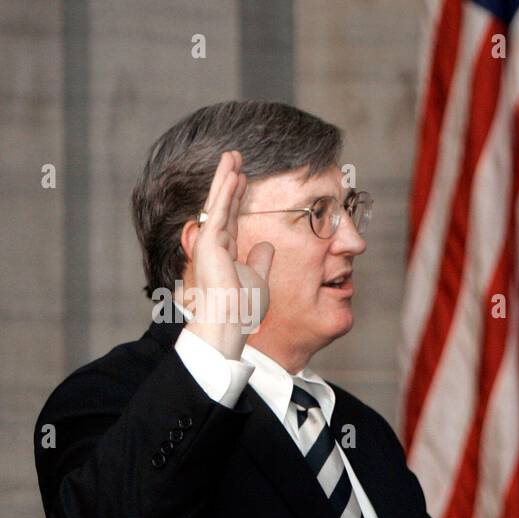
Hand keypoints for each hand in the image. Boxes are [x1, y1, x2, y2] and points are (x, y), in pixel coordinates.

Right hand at [184, 150, 273, 356]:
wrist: (229, 319)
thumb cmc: (242, 306)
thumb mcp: (258, 278)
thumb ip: (260, 260)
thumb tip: (267, 245)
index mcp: (224, 249)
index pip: (231, 215)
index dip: (236, 196)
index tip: (243, 177)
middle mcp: (214, 242)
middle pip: (222, 203)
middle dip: (228, 179)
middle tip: (234, 156)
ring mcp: (209, 241)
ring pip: (219, 201)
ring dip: (225, 177)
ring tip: (232, 155)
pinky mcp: (209, 242)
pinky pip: (219, 211)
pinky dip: (226, 192)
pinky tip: (233, 174)